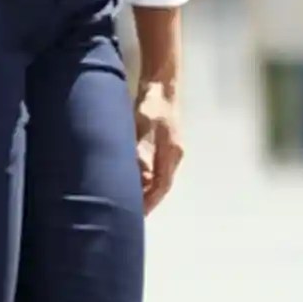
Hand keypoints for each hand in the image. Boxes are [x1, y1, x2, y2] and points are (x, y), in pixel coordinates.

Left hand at [134, 80, 183, 214]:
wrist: (161, 85)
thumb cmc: (151, 104)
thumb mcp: (143, 126)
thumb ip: (142, 152)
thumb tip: (143, 179)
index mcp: (172, 154)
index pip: (161, 187)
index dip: (149, 203)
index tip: (135, 216)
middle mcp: (173, 156)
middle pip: (161, 186)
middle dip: (147, 201)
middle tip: (129, 215)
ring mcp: (170, 151)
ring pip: (158, 178)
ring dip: (145, 191)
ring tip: (129, 203)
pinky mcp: (163, 145)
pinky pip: (155, 169)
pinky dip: (145, 180)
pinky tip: (133, 182)